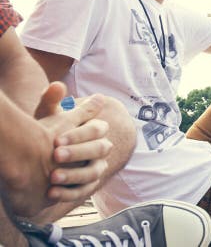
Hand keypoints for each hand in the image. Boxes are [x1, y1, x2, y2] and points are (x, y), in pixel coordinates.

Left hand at [3, 86, 110, 216]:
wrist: (42, 159)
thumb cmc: (48, 133)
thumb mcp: (47, 118)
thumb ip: (51, 102)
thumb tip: (57, 86)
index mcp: (94, 129)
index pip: (98, 129)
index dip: (79, 134)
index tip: (56, 140)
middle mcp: (100, 148)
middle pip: (100, 149)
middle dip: (78, 153)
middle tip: (56, 155)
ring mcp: (95, 168)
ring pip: (93, 173)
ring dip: (74, 175)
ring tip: (52, 177)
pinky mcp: (87, 187)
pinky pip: (83, 192)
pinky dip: (68, 193)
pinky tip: (51, 192)